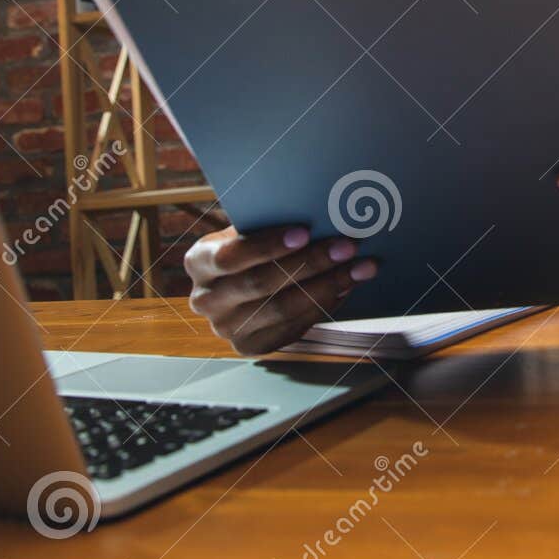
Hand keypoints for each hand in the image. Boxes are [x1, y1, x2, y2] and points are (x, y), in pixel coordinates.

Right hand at [184, 224, 377, 354]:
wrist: (238, 287)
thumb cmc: (249, 248)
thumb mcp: (247, 231)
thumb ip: (268, 223)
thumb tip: (320, 212)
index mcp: (199, 262)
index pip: (231, 256)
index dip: (268, 245)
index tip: (305, 231)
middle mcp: (206, 299)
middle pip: (261, 283)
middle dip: (310, 263)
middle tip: (347, 247)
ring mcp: (226, 328)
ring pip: (281, 308)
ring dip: (327, 286)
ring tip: (359, 268)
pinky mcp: (249, 346)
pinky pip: (291, 328)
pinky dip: (322, 306)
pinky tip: (345, 287)